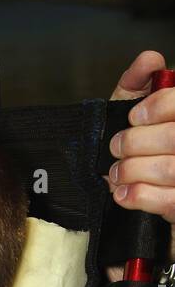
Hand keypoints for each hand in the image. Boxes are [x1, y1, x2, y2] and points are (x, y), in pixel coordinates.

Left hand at [108, 49, 174, 267]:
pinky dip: (140, 195)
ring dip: (135, 169)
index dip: (161, 105)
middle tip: (117, 149)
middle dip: (139, 141)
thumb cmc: (139, 161)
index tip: (135, 115)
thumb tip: (150, 60)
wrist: (132, 226)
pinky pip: (170, 202)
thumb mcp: (134, 119)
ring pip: (172, 168)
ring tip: (117, 174)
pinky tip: (123, 194)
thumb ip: (138, 87)